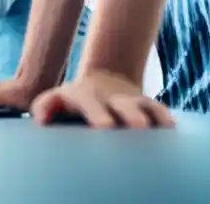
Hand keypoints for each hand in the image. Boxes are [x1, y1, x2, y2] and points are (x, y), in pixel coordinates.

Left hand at [31, 70, 173, 128]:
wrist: (104, 82)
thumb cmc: (73, 102)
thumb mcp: (56, 100)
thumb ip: (44, 106)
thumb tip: (40, 121)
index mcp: (80, 95)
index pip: (79, 100)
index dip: (86, 110)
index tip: (101, 125)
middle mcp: (105, 97)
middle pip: (112, 103)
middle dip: (117, 114)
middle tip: (117, 126)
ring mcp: (126, 101)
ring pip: (136, 105)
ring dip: (142, 115)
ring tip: (145, 128)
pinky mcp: (144, 106)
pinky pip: (155, 108)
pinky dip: (162, 116)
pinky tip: (169, 128)